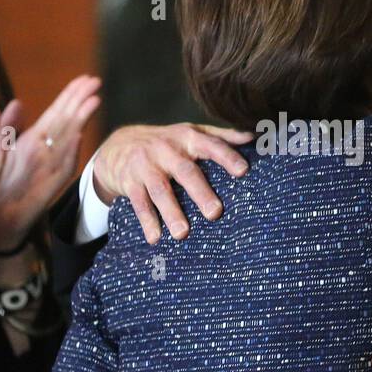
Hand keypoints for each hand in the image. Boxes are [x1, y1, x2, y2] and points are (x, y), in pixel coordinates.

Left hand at [0, 75, 102, 250]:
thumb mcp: (3, 150)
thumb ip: (10, 127)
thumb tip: (16, 103)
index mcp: (34, 141)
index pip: (57, 112)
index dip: (70, 95)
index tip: (84, 78)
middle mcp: (46, 152)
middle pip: (66, 120)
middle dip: (80, 100)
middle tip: (95, 80)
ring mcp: (50, 167)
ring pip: (67, 140)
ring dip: (80, 121)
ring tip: (94, 99)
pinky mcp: (49, 185)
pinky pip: (62, 165)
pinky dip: (70, 150)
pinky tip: (78, 134)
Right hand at [92, 123, 253, 243]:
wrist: (118, 145)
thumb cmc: (167, 142)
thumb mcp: (191, 132)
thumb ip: (221, 136)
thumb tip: (252, 138)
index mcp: (187, 137)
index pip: (210, 145)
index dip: (227, 157)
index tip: (243, 171)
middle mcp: (167, 150)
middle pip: (186, 172)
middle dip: (200, 192)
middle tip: (215, 213)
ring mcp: (146, 166)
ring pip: (161, 190)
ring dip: (172, 212)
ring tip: (183, 234)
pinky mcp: (129, 182)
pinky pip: (139, 203)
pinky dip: (147, 221)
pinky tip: (155, 239)